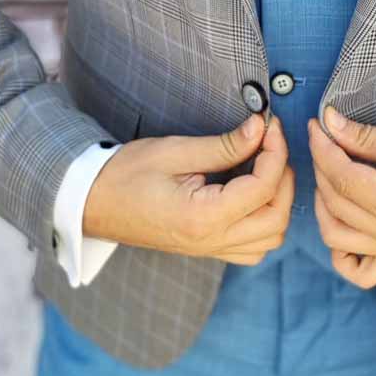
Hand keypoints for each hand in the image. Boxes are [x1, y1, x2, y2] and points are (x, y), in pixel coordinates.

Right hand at [83, 111, 292, 263]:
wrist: (91, 203)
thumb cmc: (126, 174)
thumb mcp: (175, 151)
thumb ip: (224, 144)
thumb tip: (261, 128)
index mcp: (203, 218)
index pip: (262, 188)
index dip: (276, 152)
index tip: (270, 126)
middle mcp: (211, 241)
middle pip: (276, 218)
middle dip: (283, 178)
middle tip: (271, 144)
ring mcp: (210, 250)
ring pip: (270, 238)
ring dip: (278, 202)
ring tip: (265, 167)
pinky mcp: (207, 248)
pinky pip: (252, 247)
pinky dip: (264, 222)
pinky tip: (252, 193)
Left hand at [307, 106, 375, 287]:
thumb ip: (368, 137)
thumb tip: (329, 122)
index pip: (343, 178)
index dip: (323, 148)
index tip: (317, 125)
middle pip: (335, 204)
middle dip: (322, 167)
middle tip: (327, 139)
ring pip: (336, 239)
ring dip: (324, 205)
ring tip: (333, 174)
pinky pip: (360, 271)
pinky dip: (342, 252)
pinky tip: (344, 220)